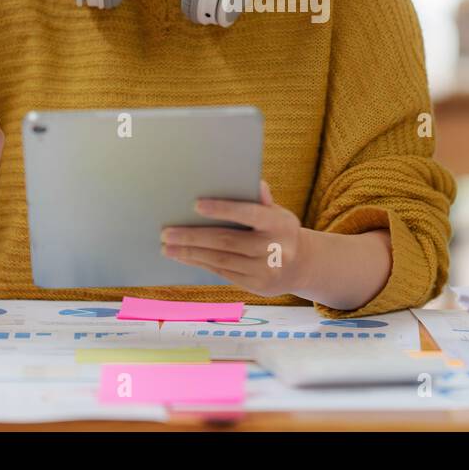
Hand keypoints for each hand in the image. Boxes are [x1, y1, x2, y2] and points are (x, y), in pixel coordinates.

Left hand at [160, 180, 304, 296]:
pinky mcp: (256, 286)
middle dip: (193, 237)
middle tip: (167, 232)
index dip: (223, 209)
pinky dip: (200, 263)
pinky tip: (184, 256)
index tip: (196, 204)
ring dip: (190, 253)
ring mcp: (266, 271)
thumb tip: (253, 182)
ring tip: (167, 246)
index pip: (249, 214)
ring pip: (220, 260)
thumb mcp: (278, 212)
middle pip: (227, 241)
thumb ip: (261, 200)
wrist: (301, 266)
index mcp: (280, 224)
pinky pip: (222, 273)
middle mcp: (275, 249)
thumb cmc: (279, 230)